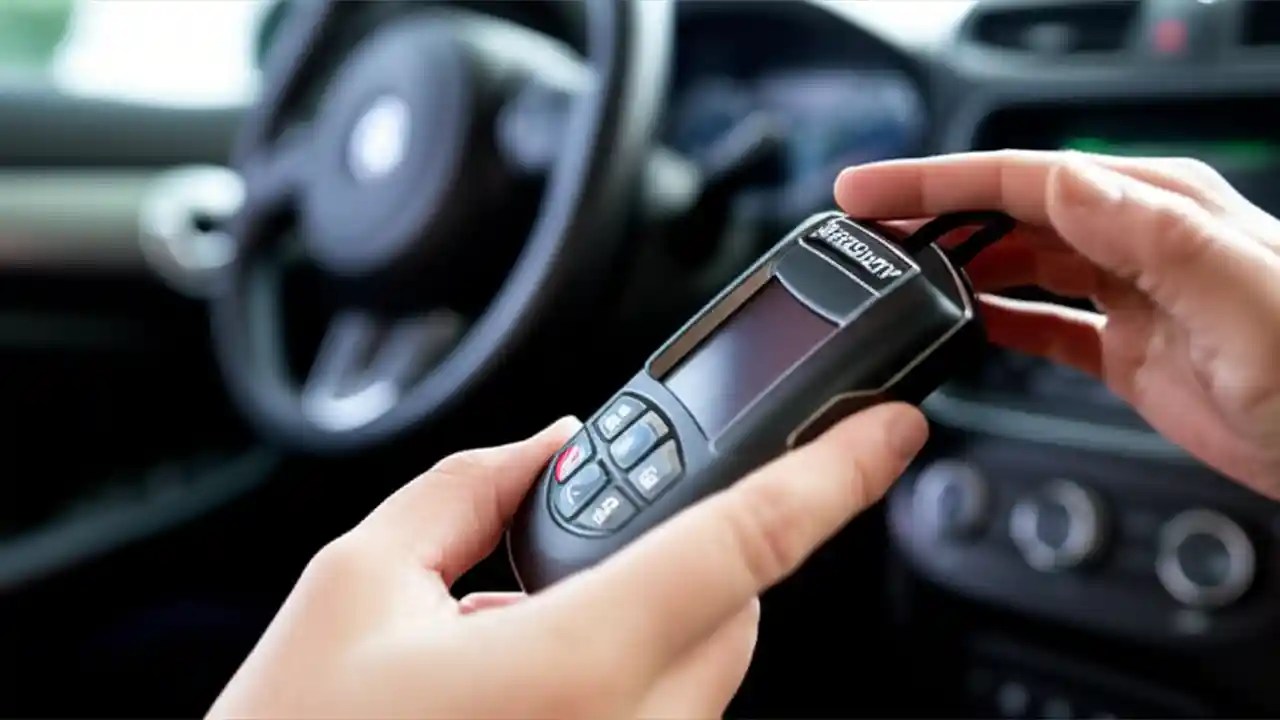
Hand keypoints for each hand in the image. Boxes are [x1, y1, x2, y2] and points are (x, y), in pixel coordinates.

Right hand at [208, 403, 926, 717]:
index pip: (745, 546)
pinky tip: (524, 677)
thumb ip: (468, 488)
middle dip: (686, 545)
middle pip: (733, 603)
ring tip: (514, 629)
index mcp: (576, 667)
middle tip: (579, 538)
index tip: (889, 432)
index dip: (834, 477)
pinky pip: (666, 716)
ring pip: (705, 664)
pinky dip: (625, 671)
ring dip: (647, 613)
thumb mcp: (356, 584)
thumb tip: (547, 446)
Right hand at [837, 150, 1279, 496]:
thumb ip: (1152, 235)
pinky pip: (1043, 321)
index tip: (869, 194)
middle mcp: (1136, 241)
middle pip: (1007, 214)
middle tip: (863, 236)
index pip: (1023, 178)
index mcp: (1157, 210)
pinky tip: (965, 323)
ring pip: (1018, 263)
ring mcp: (1128, 294)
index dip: (937, 182)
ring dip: (956, 264)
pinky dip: (997, 318)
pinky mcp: (1126, 346)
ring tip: (896, 274)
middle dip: (930, 216)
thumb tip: (1063, 181)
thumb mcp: (1241, 295)